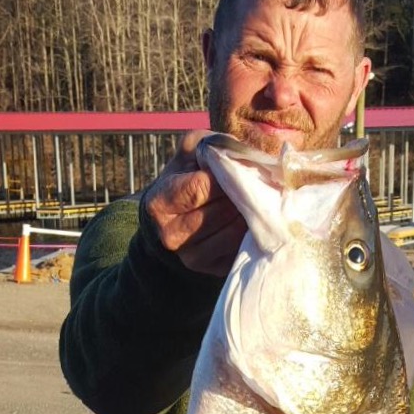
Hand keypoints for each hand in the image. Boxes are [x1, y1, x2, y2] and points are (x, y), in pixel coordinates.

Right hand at [143, 131, 246, 276]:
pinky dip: (251, 231)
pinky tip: (251, 219)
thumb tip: (243, 153)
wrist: (171, 223)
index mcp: (160, 203)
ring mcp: (192, 257)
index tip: (234, 169)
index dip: (224, 175)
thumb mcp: (187, 154)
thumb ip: (210, 144)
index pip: (201, 187)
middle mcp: (172, 234)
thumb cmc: (184, 180)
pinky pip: (241, 247)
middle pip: (222, 210)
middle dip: (241, 193)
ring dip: (251, 213)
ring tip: (254, 199)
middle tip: (253, 182)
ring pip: (235, 231)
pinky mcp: (212, 269)